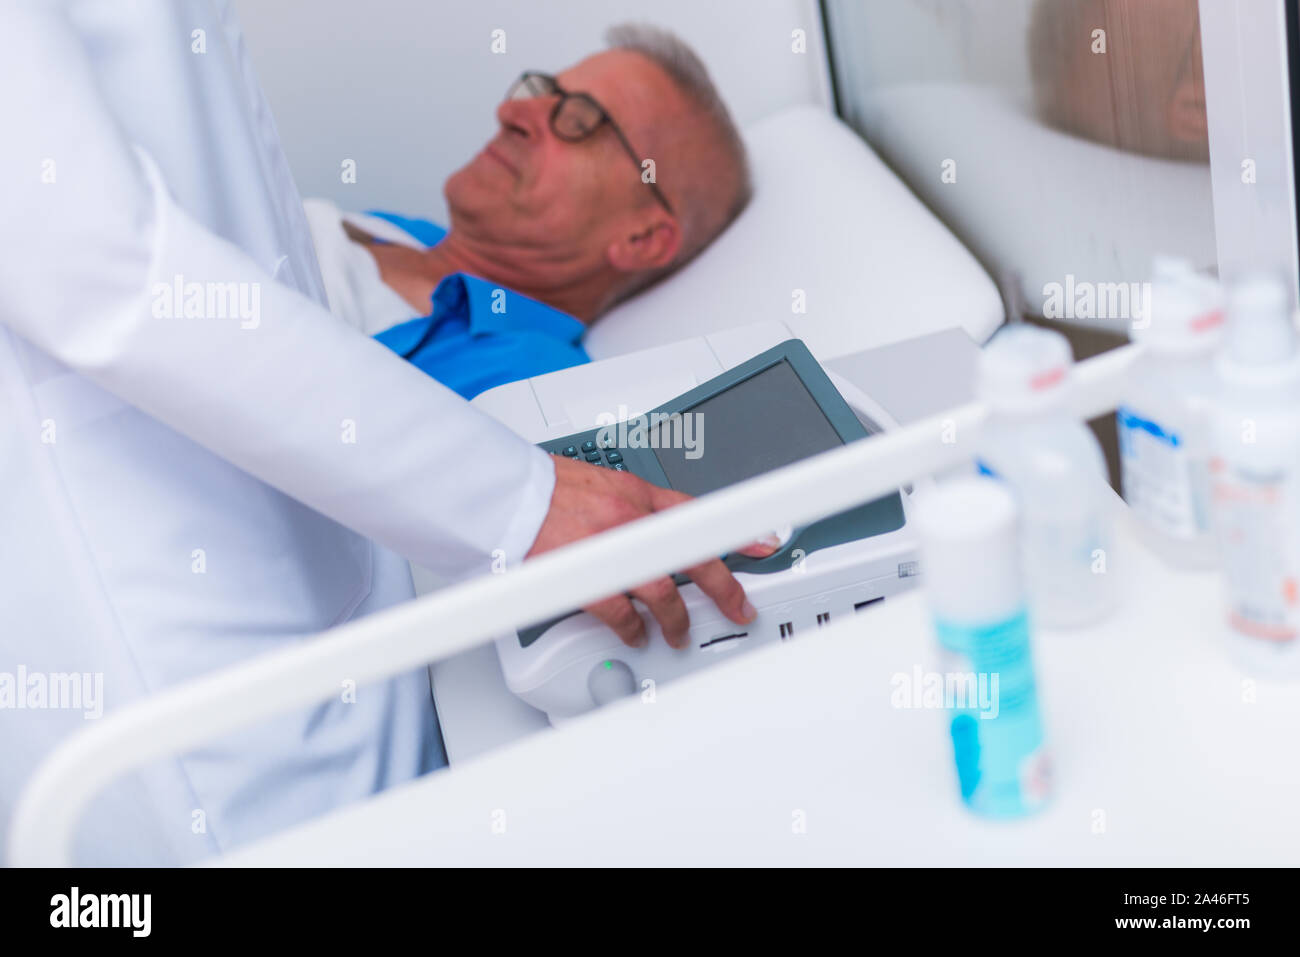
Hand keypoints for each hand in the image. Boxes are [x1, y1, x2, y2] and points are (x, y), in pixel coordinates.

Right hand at [526, 455, 778, 648]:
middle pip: (694, 558)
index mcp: (635, 493)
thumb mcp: (598, 482)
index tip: (763, 543)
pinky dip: (632, 629)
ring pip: (663, 594)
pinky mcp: (587, 580)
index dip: (734, 531)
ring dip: (676, 619)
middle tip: (739, 607)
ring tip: (678, 633)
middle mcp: (630, 519)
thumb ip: (627, 505)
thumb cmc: (543, 490)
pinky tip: (635, 635)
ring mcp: (611, 551)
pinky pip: (622, 614)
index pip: (698, 512)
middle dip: (723, 587)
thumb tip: (645, 524)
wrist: (504, 496)